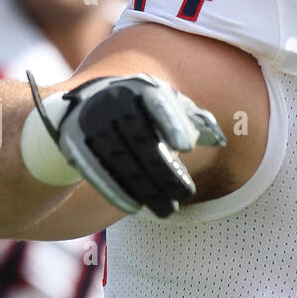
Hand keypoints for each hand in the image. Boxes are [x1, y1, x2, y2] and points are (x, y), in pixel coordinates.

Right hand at [27, 72, 226, 217]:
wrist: (86, 102)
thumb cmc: (139, 106)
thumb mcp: (165, 105)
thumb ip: (193, 121)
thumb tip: (221, 140)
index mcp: (142, 89)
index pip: (159, 104)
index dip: (173, 124)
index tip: (188, 146)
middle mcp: (114, 100)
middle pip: (142, 140)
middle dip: (165, 170)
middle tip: (186, 194)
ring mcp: (92, 121)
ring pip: (121, 159)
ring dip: (145, 187)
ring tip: (167, 209)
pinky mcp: (75, 141)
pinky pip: (96, 168)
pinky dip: (116, 189)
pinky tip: (134, 207)